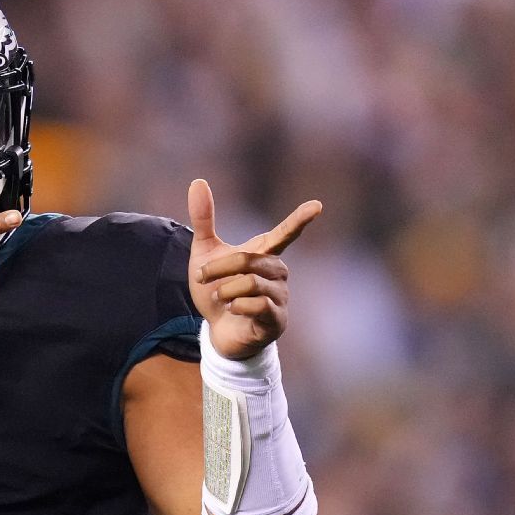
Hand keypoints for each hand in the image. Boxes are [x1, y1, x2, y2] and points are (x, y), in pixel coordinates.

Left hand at [187, 179, 321, 360]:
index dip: (299, 219)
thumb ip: (204, 220)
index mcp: (264, 254)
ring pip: (250, 283)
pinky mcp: (277, 320)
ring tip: (221, 299)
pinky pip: (258, 306)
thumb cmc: (217, 291)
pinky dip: (237, 306)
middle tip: (202, 278)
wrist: (218, 332)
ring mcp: (280, 297)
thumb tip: (198, 182)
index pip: (285, 233)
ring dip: (225, 290)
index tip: (317, 205)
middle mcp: (278, 273)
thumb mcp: (203, 254)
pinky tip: (233, 311)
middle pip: (248, 260)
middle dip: (219, 268)